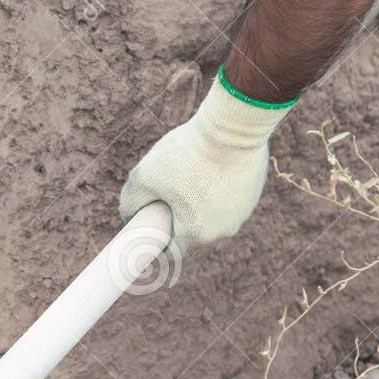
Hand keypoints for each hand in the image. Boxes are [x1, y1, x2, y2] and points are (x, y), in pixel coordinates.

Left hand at [119, 67, 291, 252]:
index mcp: (197, 234)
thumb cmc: (187, 153)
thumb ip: (130, 201)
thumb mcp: (145, 175)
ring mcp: (241, 214)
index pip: (172, 251)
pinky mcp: (251, 196)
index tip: (148, 227)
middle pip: (192, 232)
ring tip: (189, 177)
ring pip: (211, 216)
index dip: (157, 240)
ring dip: (198, 204)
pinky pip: (227, 201)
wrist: (232, 127)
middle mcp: (223, 231)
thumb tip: (127, 214)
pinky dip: (216, 191)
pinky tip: (208, 171)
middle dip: (177, 217)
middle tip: (166, 193)